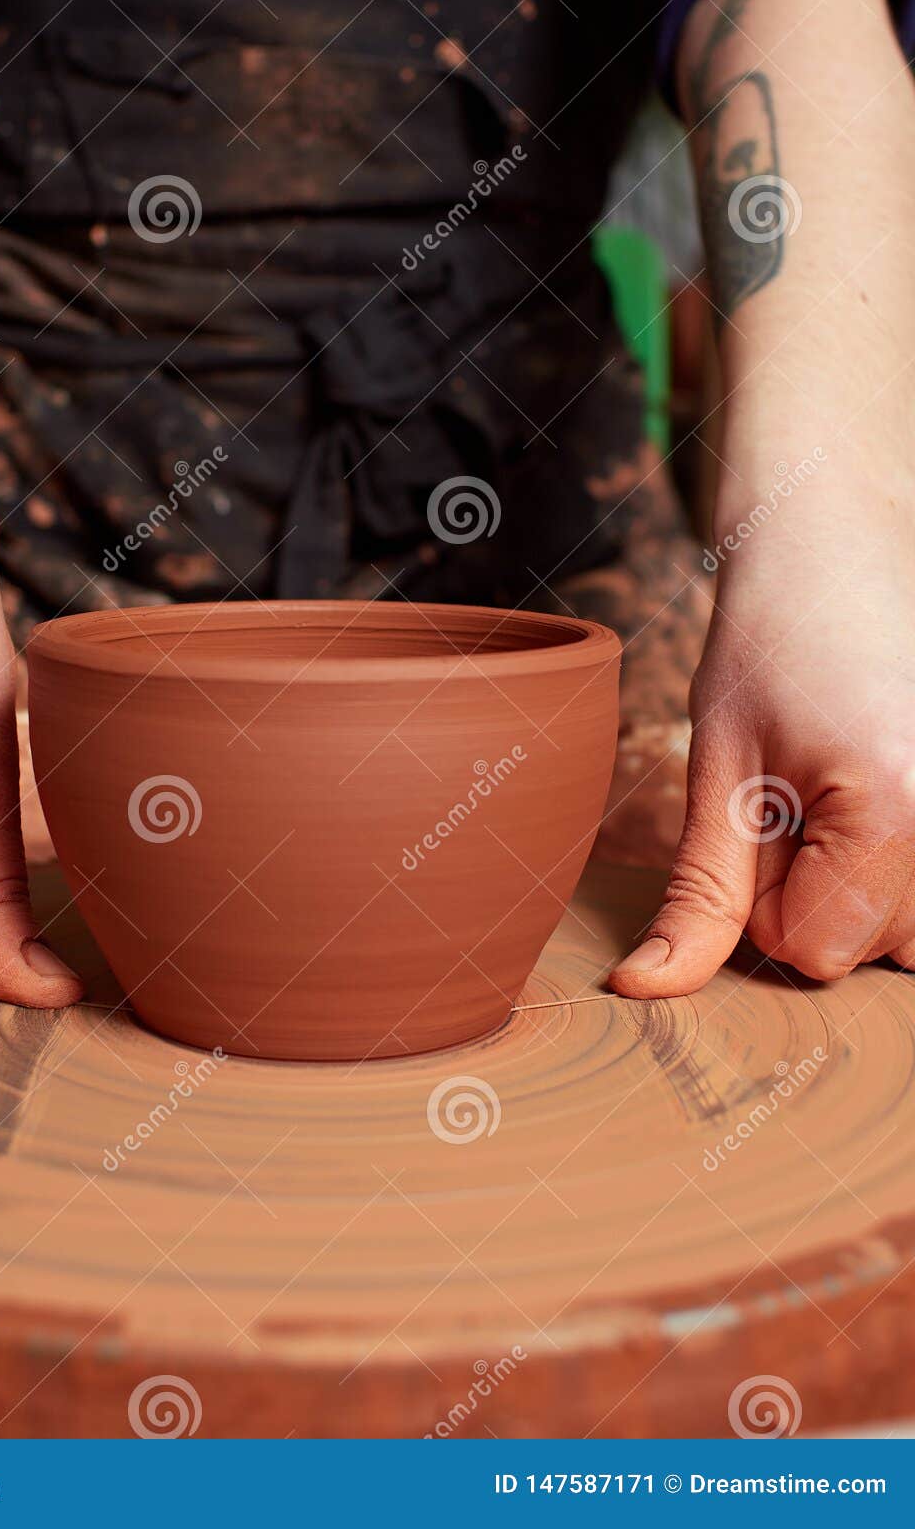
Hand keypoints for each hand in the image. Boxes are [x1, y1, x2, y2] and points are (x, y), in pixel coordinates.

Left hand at [609, 514, 914, 995]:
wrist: (838, 542)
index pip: (810, 951)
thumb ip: (701, 893)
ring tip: (843, 787)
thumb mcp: (721, 768)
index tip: (762, 810)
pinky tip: (874, 785)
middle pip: (868, 948)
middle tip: (804, 789)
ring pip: (909, 929)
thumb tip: (644, 990)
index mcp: (895, 816)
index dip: (763, 897)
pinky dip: (895, 860)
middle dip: (816, 890)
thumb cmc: (770, 640)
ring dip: (862, 880)